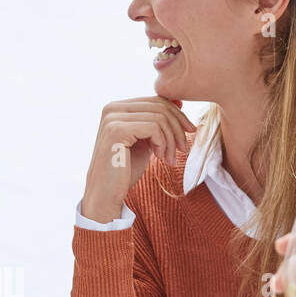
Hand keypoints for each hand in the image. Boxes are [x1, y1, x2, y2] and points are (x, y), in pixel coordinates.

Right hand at [80, 96, 194, 223]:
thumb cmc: (125, 172)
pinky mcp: (116, 130)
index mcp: (117, 108)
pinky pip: (154, 127)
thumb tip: (178, 102)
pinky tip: (160, 158)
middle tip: (184, 149)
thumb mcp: (145, 141)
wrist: (106, 195)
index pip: (156, 100)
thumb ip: (157, 123)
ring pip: (159, 117)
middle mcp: (112, 108)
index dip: (178, 115)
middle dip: (178, 128)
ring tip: (170, 159)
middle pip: (160, 106)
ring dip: (172, 140)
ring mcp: (112, 118)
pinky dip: (163, 143)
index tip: (190, 132)